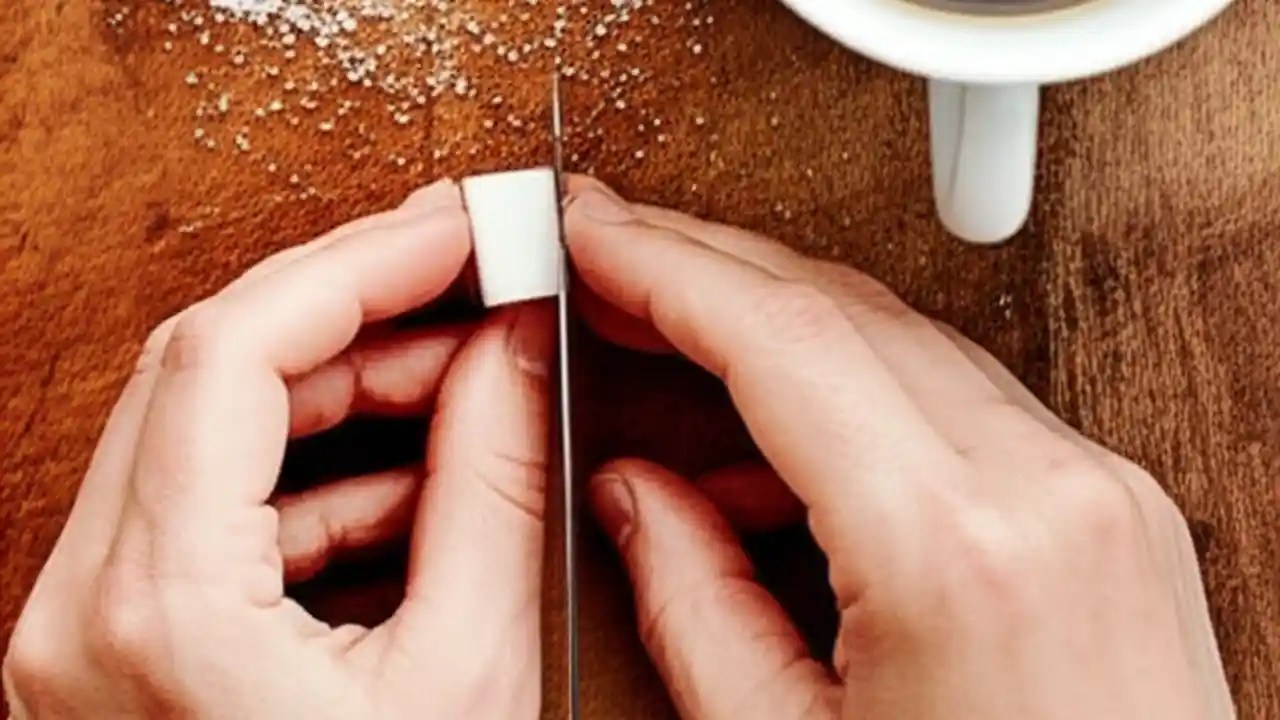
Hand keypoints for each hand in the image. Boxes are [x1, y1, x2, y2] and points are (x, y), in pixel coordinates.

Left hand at [2, 180, 553, 718]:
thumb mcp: (468, 677)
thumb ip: (493, 490)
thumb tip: (514, 355)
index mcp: (156, 613)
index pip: (236, 350)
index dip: (358, 261)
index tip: (450, 228)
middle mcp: (82, 611)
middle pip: (208, 370)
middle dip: (354, 310)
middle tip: (467, 283)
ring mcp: (83, 629)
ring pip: (202, 429)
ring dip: (337, 388)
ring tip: (460, 377)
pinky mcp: (116, 644)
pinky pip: (206, 508)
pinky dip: (310, 472)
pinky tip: (408, 475)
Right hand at [563, 178, 1234, 719]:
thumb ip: (692, 605)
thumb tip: (633, 497)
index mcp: (956, 548)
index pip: (784, 340)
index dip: (669, 268)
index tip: (598, 232)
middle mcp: (1046, 489)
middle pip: (846, 311)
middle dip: (712, 266)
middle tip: (617, 257)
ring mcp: (1094, 487)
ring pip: (905, 338)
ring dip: (782, 321)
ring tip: (678, 334)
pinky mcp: (1111, 504)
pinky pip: (962, 398)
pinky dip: (857, 388)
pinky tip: (781, 437)